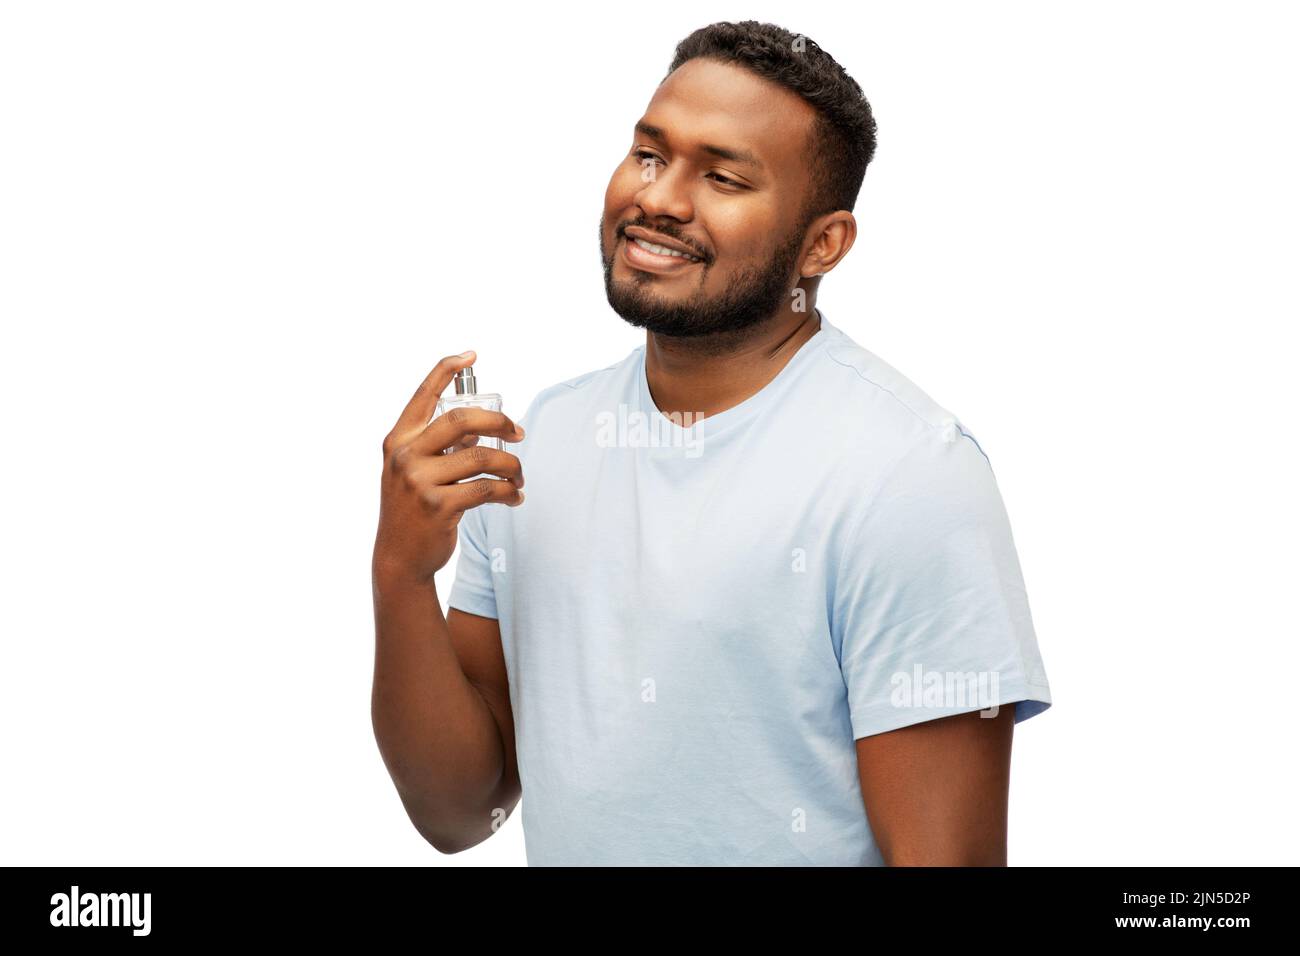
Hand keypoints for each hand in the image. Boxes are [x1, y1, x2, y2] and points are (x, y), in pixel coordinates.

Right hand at [374, 351, 524, 585]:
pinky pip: (487, 489)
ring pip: (482, 457)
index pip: (423, 395)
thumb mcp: (413, 471)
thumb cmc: (412, 509)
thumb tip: (480, 428)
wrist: (398, 557)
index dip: (445, 370)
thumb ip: (439, 446)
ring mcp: (420, 481)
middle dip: (500, 422)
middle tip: (519, 432)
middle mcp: (405, 455)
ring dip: (511, 465)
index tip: (470, 355)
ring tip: (519, 476)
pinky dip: (508, 492)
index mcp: (398, 440)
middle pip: (463, 420)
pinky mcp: (439, 506)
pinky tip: (514, 497)